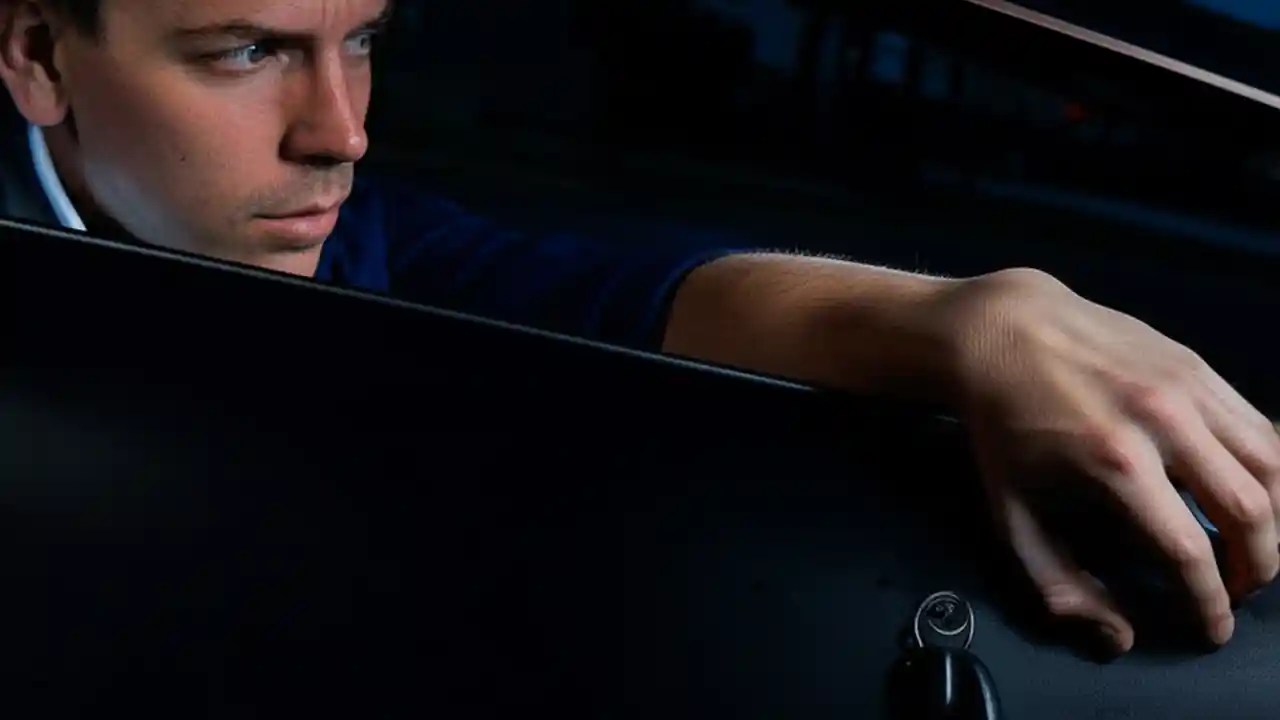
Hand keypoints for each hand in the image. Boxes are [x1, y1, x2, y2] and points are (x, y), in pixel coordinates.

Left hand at [935, 269, 1279, 653]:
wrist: (1001, 332)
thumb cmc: (1002, 427)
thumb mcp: (1010, 512)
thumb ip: (1058, 583)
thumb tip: (1117, 638)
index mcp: (1116, 463)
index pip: (1189, 552)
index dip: (1210, 602)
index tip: (1213, 630)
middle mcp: (1165, 422)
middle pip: (1249, 510)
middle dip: (1256, 566)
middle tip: (1239, 589)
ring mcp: (1188, 386)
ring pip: (1271, 466)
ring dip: (1275, 520)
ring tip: (1253, 549)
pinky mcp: (1198, 365)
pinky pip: (1259, 426)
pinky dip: (1270, 470)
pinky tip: (1252, 495)